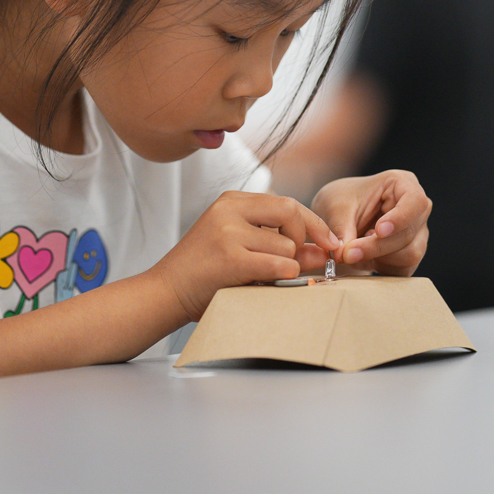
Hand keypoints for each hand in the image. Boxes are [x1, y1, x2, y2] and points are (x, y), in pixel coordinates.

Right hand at [150, 190, 339, 321]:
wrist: (164, 292)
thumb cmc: (205, 274)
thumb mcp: (243, 251)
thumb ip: (281, 247)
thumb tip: (322, 252)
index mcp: (232, 201)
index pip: (287, 202)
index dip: (314, 223)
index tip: (329, 242)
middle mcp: (230, 209)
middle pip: (291, 212)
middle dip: (307, 238)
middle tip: (307, 260)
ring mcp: (228, 232)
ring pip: (286, 245)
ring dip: (284, 266)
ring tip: (261, 278)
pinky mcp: (229, 258)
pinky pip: (277, 265)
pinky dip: (283, 275)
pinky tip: (269, 282)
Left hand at [310, 170, 429, 275]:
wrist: (339, 219)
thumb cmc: (341, 202)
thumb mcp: (336, 208)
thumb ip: (342, 229)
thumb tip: (343, 254)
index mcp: (402, 184)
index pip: (415, 201)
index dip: (400, 218)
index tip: (378, 231)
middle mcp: (416, 209)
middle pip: (409, 232)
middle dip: (376, 246)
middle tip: (347, 253)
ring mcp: (417, 233)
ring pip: (409, 254)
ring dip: (378, 258)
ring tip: (353, 251)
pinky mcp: (411, 254)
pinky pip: (404, 269)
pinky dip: (381, 268)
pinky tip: (365, 258)